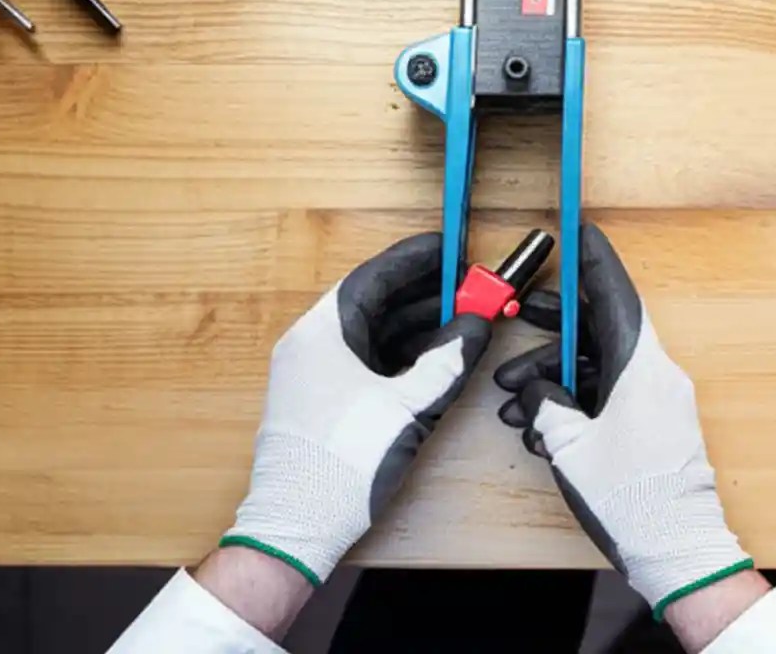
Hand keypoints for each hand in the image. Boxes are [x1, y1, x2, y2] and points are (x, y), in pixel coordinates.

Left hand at [221, 233, 491, 587]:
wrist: (298, 526)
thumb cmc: (343, 463)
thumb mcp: (409, 407)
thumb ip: (448, 361)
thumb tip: (477, 325)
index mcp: (321, 334)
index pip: (373, 277)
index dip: (416, 260)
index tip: (451, 248)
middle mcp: (312, 346)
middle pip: (374, 302)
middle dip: (425, 294)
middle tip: (471, 286)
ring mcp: (315, 375)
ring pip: (373, 333)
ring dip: (418, 325)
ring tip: (465, 318)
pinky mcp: (324, 401)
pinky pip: (367, 361)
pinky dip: (403, 355)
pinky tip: (437, 356)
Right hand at [495, 224, 752, 620]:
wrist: (676, 552)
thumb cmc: (629, 498)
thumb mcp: (568, 445)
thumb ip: (545, 404)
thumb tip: (534, 391)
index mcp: (642, 368)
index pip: (616, 294)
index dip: (593, 261)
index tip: (578, 230)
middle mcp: (656, 376)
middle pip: (601, 330)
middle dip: (553, 331)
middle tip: (517, 320)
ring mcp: (658, 403)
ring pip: (600, 367)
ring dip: (554, 379)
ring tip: (510, 406)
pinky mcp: (655, 427)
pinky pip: (611, 397)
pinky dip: (575, 403)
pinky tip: (537, 429)